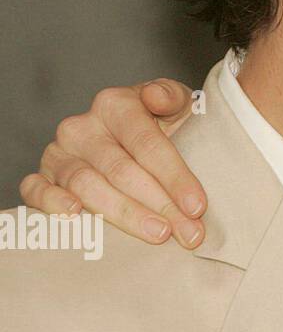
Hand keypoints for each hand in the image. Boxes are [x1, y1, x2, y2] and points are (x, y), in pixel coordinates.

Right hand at [19, 80, 206, 247]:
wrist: (136, 133)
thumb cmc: (162, 121)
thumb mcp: (178, 103)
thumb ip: (172, 96)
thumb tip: (156, 96)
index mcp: (116, 104)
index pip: (147, 143)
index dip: (175, 176)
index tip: (197, 206)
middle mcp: (82, 127)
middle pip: (121, 170)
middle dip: (159, 204)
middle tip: (188, 232)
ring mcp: (58, 152)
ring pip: (87, 186)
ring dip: (124, 214)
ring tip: (158, 234)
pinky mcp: (42, 176)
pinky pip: (35, 190)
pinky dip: (50, 203)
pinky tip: (74, 215)